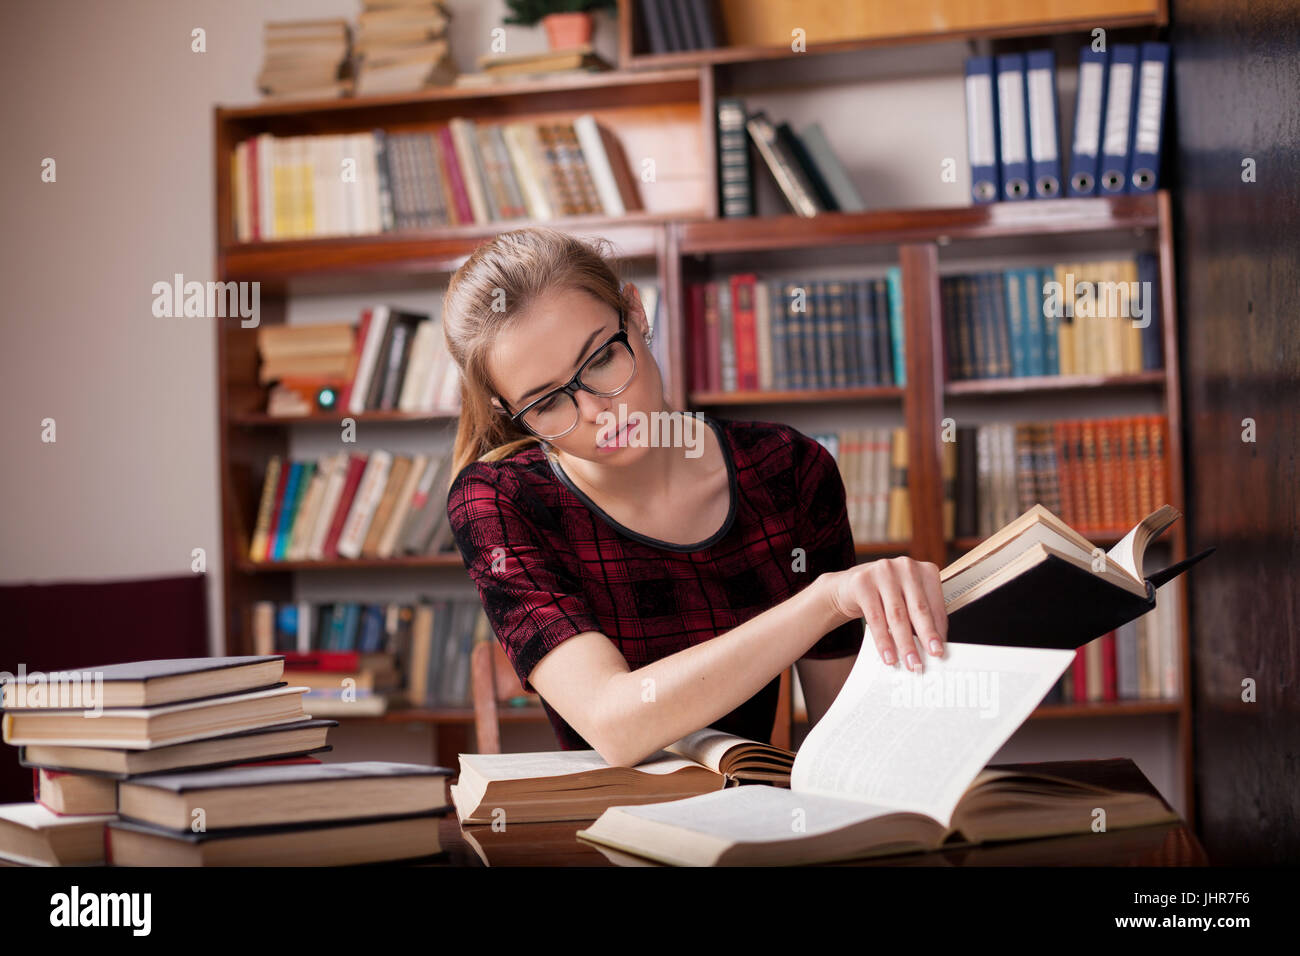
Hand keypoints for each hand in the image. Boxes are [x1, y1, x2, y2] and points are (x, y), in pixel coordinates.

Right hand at [823, 557, 947, 672]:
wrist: (850, 587)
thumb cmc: (886, 596)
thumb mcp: (908, 601)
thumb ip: (921, 619)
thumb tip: (933, 648)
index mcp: (925, 570)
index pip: (936, 606)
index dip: (939, 631)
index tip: (941, 651)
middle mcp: (906, 567)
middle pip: (919, 609)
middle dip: (926, 637)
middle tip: (932, 657)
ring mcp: (883, 571)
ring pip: (897, 615)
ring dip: (905, 643)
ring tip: (911, 663)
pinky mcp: (862, 582)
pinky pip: (875, 617)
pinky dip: (883, 641)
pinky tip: (888, 655)